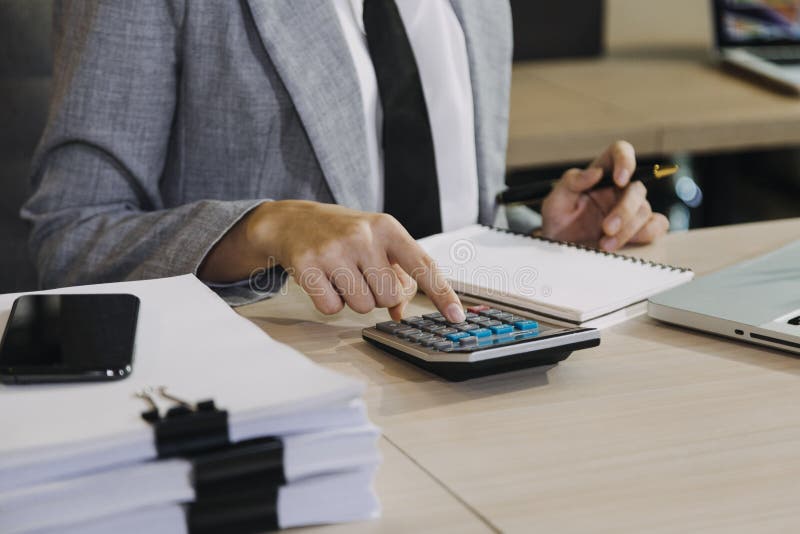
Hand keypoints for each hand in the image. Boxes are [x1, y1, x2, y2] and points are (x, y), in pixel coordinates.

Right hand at [199, 200, 464, 322]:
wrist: (292, 220)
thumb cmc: (342, 234)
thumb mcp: (375, 242)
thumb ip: (395, 274)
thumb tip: (402, 312)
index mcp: (387, 227)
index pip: (423, 265)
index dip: (443, 293)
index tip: (457, 316)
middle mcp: (363, 235)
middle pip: (389, 296)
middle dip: (378, 295)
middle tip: (362, 276)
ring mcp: (334, 250)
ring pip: (362, 306)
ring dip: (353, 300)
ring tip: (341, 276)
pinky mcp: (308, 265)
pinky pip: (332, 309)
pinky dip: (329, 302)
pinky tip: (323, 281)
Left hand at [540, 141, 668, 250]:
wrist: (559, 246)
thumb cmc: (557, 219)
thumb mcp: (555, 200)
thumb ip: (571, 183)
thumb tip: (596, 173)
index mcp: (601, 173)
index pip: (619, 152)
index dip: (625, 160)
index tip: (620, 179)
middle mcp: (619, 188)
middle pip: (636, 189)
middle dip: (624, 211)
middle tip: (606, 228)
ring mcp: (630, 207)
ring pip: (645, 211)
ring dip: (628, 230)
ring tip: (605, 244)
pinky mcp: (638, 227)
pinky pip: (657, 225)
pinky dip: (647, 233)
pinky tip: (625, 244)